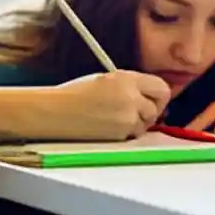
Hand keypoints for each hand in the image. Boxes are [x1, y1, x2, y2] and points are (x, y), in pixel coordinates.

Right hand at [48, 71, 171, 140]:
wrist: (52, 112)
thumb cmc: (74, 95)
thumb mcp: (107, 80)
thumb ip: (132, 86)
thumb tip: (151, 96)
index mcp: (128, 79)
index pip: (162, 88)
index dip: (159, 96)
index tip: (154, 100)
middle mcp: (131, 97)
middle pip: (157, 108)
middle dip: (150, 111)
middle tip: (135, 112)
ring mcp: (127, 117)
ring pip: (147, 124)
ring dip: (137, 124)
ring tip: (116, 119)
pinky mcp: (120, 134)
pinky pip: (133, 135)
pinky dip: (126, 133)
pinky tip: (109, 127)